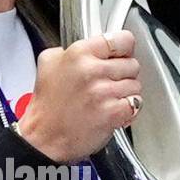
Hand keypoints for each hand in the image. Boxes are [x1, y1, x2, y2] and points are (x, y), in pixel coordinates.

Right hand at [15, 31, 141, 163]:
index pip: (121, 40)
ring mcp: (103, 92)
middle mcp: (92, 70)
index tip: (121, 56)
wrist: (43, 139)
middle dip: (123, 75)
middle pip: (132, 64)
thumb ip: (70, 49)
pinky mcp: (112, 113)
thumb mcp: (48, 63)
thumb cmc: (47, 106)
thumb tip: (92, 46)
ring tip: (107, 100)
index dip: (124, 50)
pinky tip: (113, 111)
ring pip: (135, 86)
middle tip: (107, 84)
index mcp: (78, 54)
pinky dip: (128, 110)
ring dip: (125, 94)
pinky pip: (135, 105)